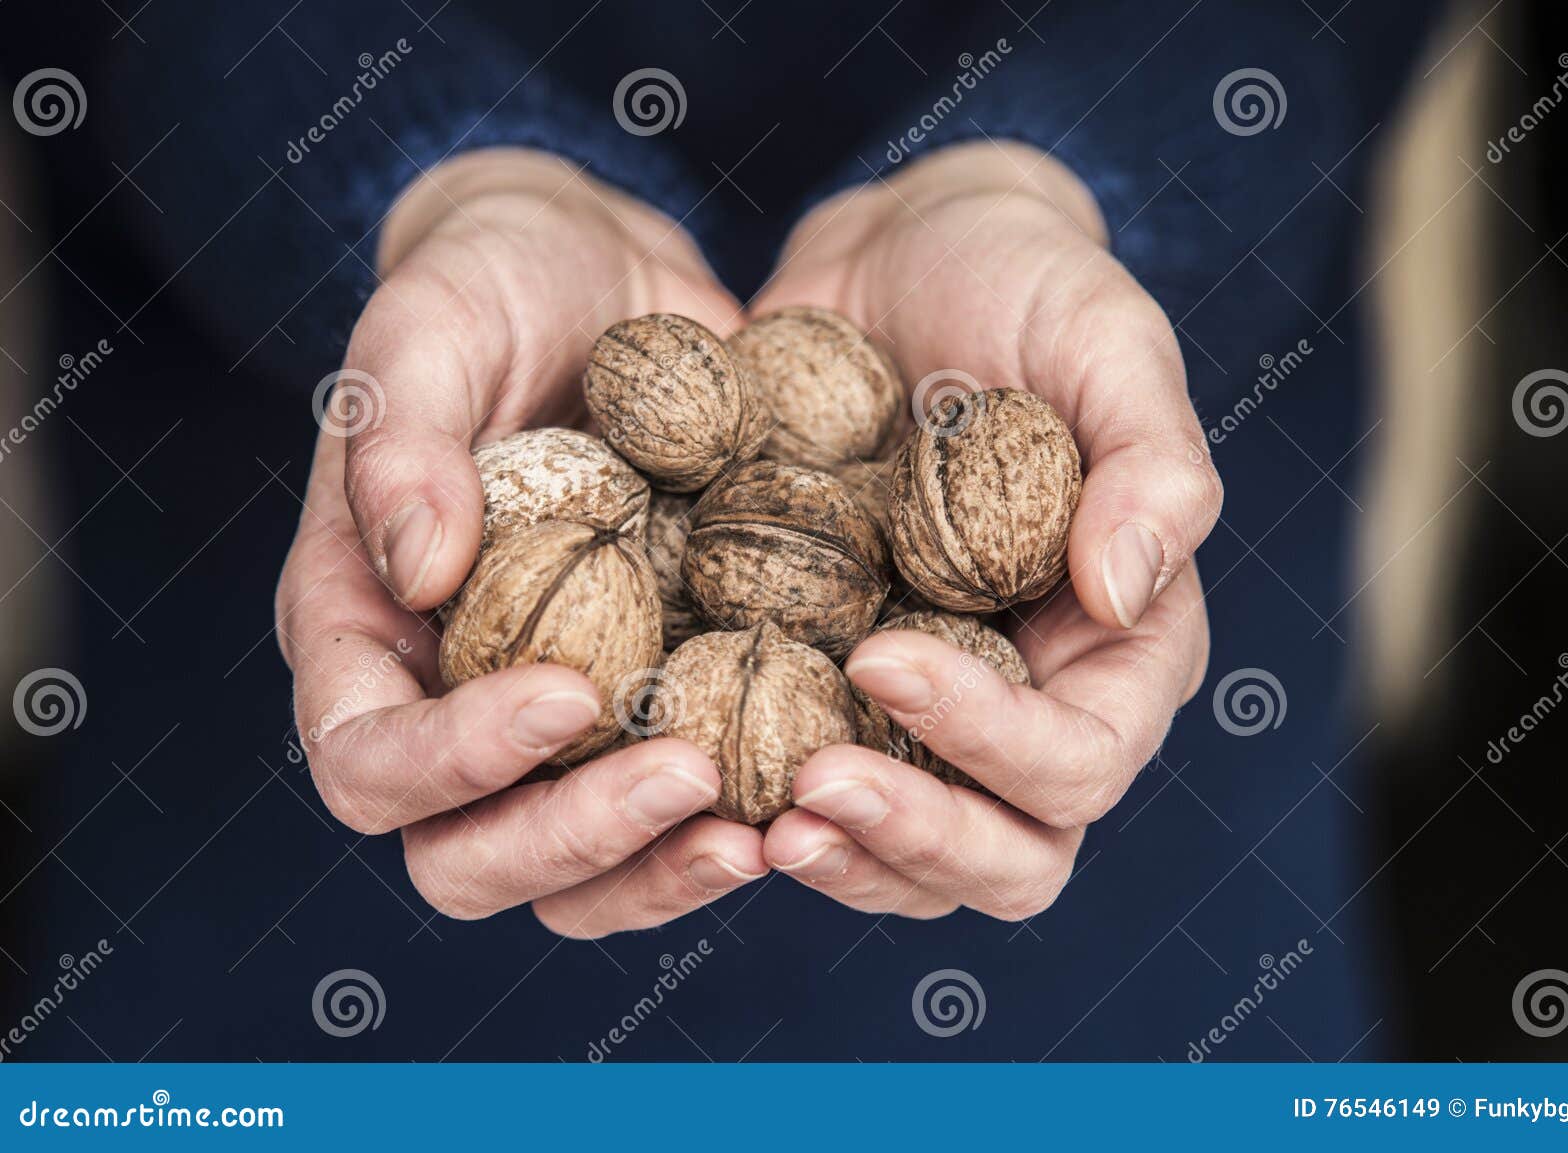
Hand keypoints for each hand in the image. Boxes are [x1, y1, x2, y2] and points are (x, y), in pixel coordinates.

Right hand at [275, 150, 766, 936]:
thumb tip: (418, 570)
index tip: (570, 694)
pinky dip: (738, 823)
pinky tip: (825, 786)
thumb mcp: (433, 324)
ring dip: (664, 868)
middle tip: (693, 777)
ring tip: (772, 825)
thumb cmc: (493, 284)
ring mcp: (556, 725)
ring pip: (579, 877)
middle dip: (574, 838)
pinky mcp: (653, 709)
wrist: (600, 282)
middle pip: (469, 858)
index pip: (369, 760)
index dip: (453, 762)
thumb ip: (402, 433)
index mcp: (364, 631)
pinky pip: (678, 818)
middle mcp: (449, 704)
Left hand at [757, 142, 1221, 919]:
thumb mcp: (1108, 339)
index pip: (1080, 759)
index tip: (880, 659)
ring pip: (908, 859)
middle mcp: (1031, 702)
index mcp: (1119, 645)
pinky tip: (685, 771)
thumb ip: (1153, 463)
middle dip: (912, 837)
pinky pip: (809, 792)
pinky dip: (757, 805)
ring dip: (836, 855)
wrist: (901, 262)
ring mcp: (929, 711)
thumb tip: (1125, 590)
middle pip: (1007, 857)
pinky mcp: (835, 688)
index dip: (993, 743)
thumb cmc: (1025, 284)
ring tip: (745, 817)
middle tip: (805, 794)